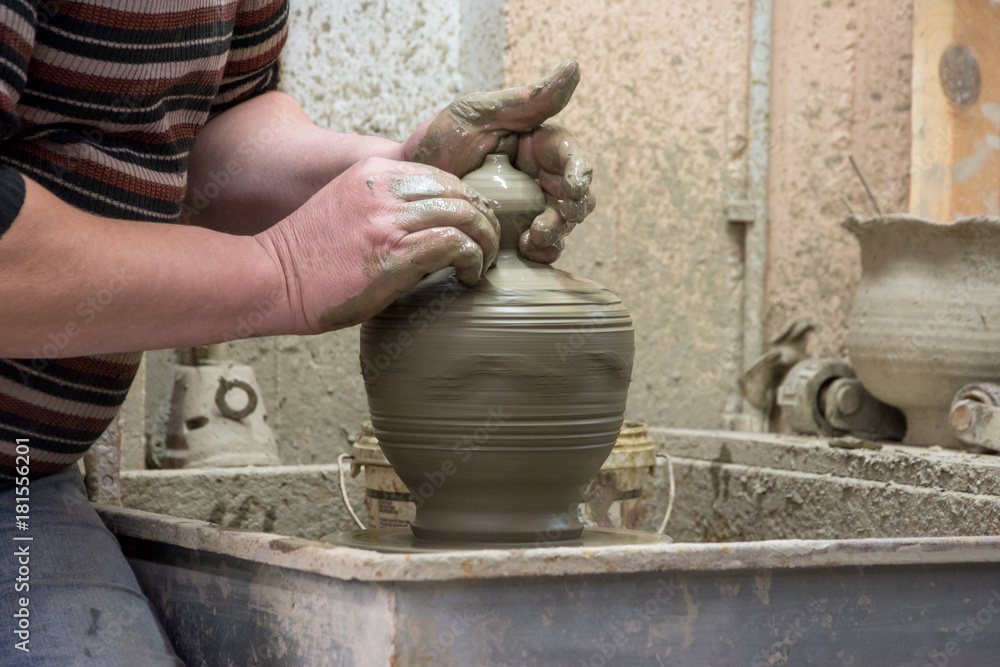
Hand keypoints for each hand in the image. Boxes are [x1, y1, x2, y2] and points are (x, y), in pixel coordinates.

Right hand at [256, 157, 499, 332]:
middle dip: (484, 221)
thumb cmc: (309, 261)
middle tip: (486, 249)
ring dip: (485, 242)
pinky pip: (456, 243)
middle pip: (461, 192)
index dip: (467, 203)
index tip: (473, 230)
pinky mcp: (395, 252)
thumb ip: (387, 211)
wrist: (270, 279)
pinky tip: (467, 276)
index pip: (443, 176)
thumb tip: (435, 232)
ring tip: (481, 265)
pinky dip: (472, 260)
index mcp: (374, 172)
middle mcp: (385, 187)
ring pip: (466, 214)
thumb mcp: (349, 213)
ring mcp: (389, 218)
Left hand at [402, 61, 594, 262]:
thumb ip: (526, 99)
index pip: (573, 157)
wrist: (407, 184)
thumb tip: (573, 67)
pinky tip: (524, 250)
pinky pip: (542, 247)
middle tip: (543, 225)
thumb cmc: (438, 142)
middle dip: (568, 212)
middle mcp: (540, 176)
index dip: (579, 173)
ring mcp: (530, 207)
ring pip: (564, 224)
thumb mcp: (477, 114)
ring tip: (529, 240)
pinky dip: (541, 252)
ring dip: (556, 235)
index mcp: (538, 144)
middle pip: (576, 197)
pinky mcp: (516, 233)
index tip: (571, 187)